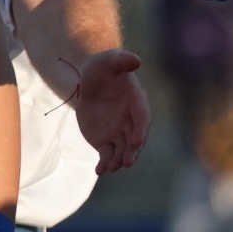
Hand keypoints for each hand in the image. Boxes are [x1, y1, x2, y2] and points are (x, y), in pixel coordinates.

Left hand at [72, 49, 149, 173]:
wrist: (89, 82)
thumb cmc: (103, 68)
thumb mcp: (110, 60)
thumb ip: (122, 60)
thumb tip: (136, 60)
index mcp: (138, 102)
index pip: (143, 118)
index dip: (141, 130)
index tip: (138, 141)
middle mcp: (132, 121)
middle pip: (135, 139)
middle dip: (132, 151)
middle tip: (127, 162)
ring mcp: (120, 132)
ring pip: (122, 150)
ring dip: (118, 160)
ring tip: (111, 168)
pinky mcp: (106, 141)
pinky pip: (107, 155)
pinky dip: (104, 164)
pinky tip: (99, 171)